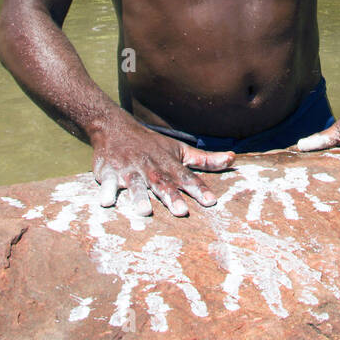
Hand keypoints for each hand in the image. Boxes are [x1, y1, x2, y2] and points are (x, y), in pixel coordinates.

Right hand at [92, 123, 233, 216]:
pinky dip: (106, 190)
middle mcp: (150, 167)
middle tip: (181, 212)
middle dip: (171, 197)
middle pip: (162, 183)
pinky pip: (106, 182)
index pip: (187, 177)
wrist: (114, 128)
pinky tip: (106, 202)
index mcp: (168, 164)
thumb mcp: (179, 150)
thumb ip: (205, 160)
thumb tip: (232, 159)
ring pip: (136, 184)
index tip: (211, 202)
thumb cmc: (152, 145)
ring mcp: (129, 169)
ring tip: (144, 211)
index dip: (199, 189)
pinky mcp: (107, 171)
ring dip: (139, 197)